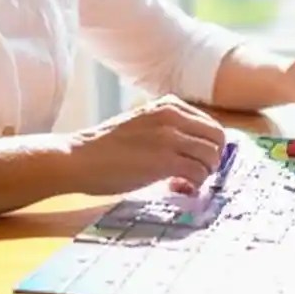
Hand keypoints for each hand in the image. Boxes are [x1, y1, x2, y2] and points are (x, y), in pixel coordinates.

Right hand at [68, 95, 225, 195]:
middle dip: (212, 160)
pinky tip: (177, 188)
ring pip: (211, 157)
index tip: (195, 162)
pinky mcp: (164, 160)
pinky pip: (198, 173)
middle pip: (217, 139)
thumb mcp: (143, 124)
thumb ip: (169, 129)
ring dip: (203, 175)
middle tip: (195, 175)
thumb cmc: (106, 146)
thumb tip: (196, 150)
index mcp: (169, 105)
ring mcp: (169, 137)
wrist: (77, 158)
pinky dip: (194, 185)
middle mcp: (173, 115)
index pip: (211, 125)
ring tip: (183, 183)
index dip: (208, 147)